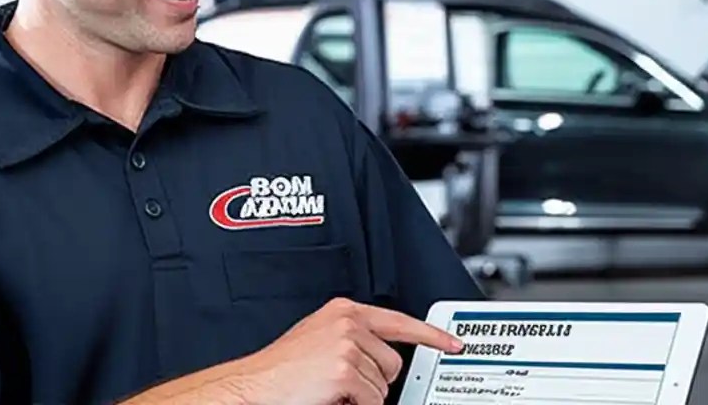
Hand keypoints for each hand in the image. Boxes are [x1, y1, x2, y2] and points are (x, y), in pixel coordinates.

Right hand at [237, 297, 463, 404]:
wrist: (252, 386)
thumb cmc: (281, 370)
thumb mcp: (320, 339)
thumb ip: (353, 338)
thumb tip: (384, 357)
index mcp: (345, 310)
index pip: (401, 321)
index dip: (433, 335)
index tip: (455, 343)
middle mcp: (349, 322)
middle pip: (394, 363)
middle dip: (374, 381)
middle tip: (343, 384)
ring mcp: (347, 345)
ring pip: (382, 386)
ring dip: (360, 396)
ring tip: (329, 389)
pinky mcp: (344, 370)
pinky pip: (370, 401)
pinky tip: (330, 398)